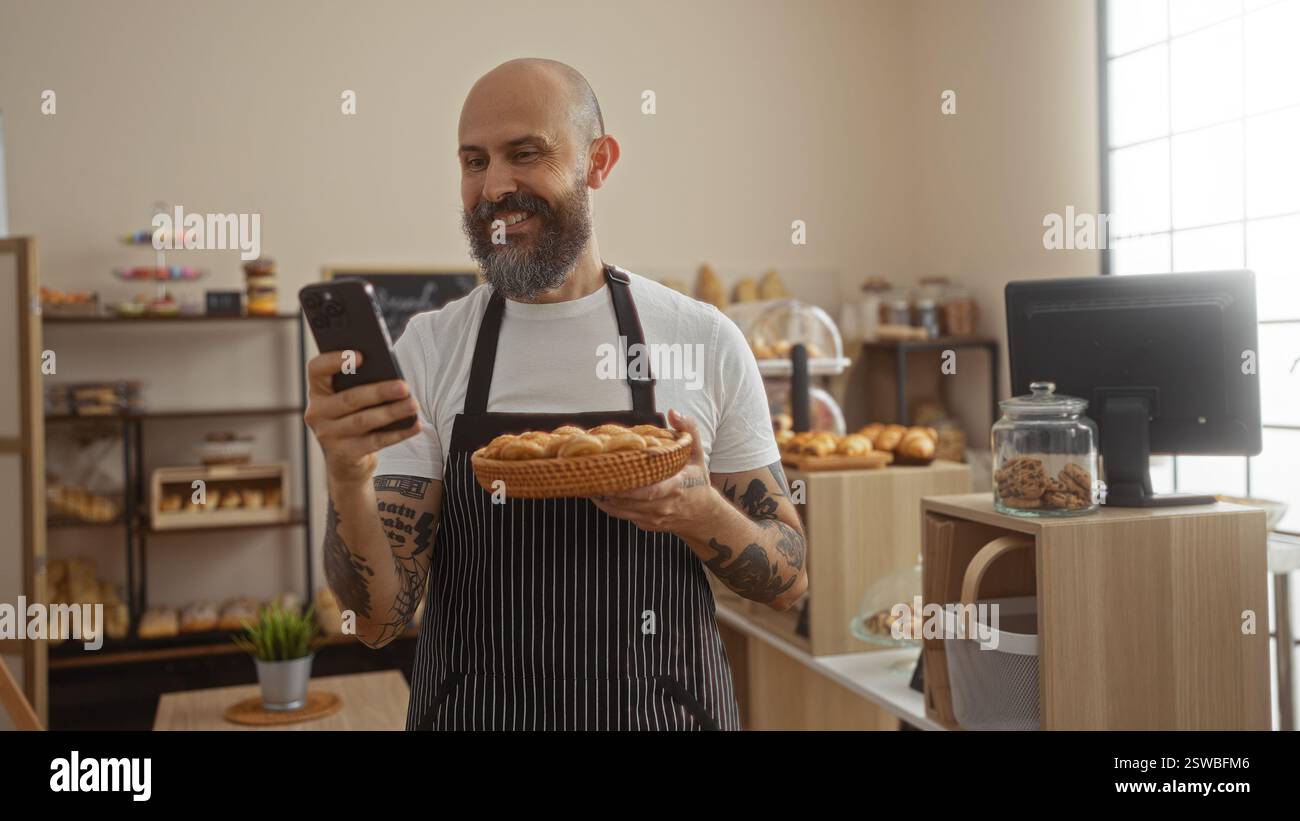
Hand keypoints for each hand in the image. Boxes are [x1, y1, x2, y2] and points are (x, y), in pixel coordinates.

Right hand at [303, 349, 421, 485]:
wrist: (346, 459)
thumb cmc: (354, 415)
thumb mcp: (351, 398)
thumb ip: (361, 382)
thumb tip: (391, 373)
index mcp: (318, 390)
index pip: (317, 369)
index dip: (335, 360)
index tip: (361, 355)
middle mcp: (317, 412)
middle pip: (349, 398)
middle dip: (379, 392)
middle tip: (404, 386)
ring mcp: (328, 435)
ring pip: (363, 421)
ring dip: (391, 412)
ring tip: (413, 404)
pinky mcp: (344, 454)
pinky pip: (375, 442)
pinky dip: (398, 433)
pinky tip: (415, 425)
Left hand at [590, 409, 719, 537]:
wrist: (703, 516)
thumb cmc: (697, 482)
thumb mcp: (697, 455)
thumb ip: (688, 431)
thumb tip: (673, 413)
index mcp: (676, 487)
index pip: (651, 490)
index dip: (629, 487)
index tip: (613, 475)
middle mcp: (663, 505)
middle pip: (630, 501)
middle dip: (609, 489)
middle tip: (592, 474)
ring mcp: (653, 518)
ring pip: (621, 511)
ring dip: (603, 498)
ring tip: (590, 482)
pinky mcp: (646, 524)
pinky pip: (623, 516)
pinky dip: (609, 506)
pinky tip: (599, 492)